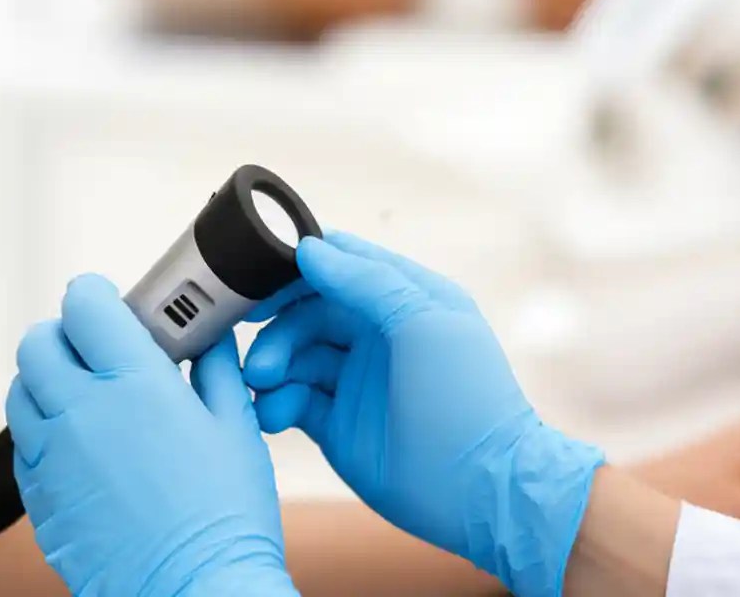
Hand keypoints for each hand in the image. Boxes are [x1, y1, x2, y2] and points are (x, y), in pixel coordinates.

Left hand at [5, 275, 295, 596]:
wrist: (194, 593)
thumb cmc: (225, 516)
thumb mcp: (236, 427)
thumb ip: (216, 368)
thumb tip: (209, 337)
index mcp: (133, 382)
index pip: (84, 304)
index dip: (97, 296)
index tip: (112, 304)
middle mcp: (80, 412)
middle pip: (38, 342)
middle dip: (65, 334)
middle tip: (97, 349)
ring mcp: (51, 459)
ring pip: (21, 393)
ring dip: (48, 382)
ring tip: (88, 399)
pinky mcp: (38, 502)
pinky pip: (23, 448)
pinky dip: (43, 434)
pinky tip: (83, 450)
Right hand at [244, 233, 604, 596]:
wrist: (481, 490)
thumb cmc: (464, 396)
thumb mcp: (422, 322)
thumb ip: (365, 280)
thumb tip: (310, 249)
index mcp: (405, 299)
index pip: (341, 265)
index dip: (298, 270)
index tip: (257, 284)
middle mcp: (378, 335)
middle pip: (308, 313)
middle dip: (279, 331)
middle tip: (260, 362)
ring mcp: (357, 380)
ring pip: (296, 357)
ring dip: (272, 368)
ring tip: (263, 388)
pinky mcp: (338, 424)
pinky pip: (293, 400)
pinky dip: (275, 403)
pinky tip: (271, 415)